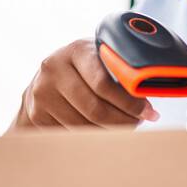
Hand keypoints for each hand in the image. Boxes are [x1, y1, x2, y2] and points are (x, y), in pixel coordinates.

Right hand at [8, 39, 158, 131]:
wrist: (44, 80)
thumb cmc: (82, 70)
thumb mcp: (98, 59)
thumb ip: (119, 70)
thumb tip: (149, 93)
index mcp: (77, 50)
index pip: (103, 83)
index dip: (129, 102)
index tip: (147, 112)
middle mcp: (54, 68)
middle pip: (95, 110)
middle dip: (123, 121)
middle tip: (138, 123)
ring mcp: (41, 92)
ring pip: (84, 126)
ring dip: (109, 132)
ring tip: (122, 126)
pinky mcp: (37, 113)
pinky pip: (71, 133)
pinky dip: (90, 136)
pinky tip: (99, 129)